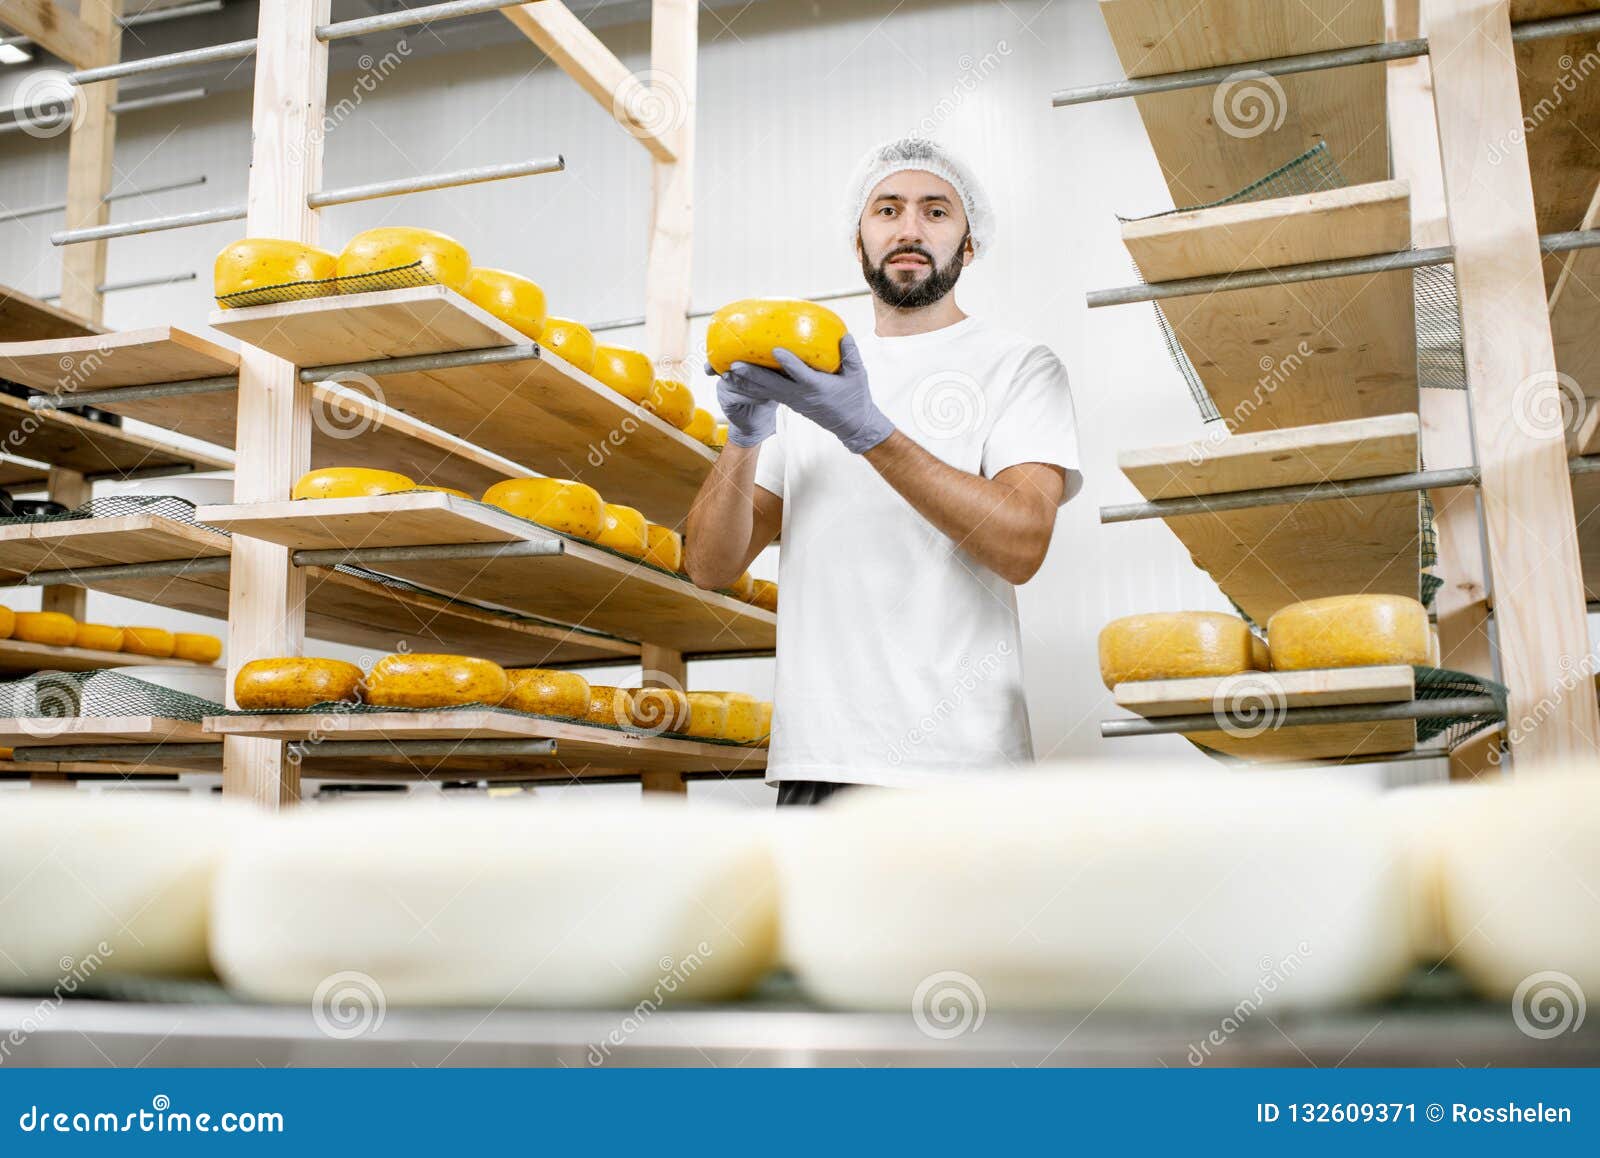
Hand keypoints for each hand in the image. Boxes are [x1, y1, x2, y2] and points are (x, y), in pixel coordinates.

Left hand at [721, 335, 894, 454]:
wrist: (852, 425)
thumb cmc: (856, 399)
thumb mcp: (858, 375)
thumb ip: (850, 355)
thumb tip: (843, 334)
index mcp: (818, 387)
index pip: (801, 374)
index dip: (788, 363)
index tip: (776, 350)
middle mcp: (802, 395)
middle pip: (773, 385)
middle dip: (753, 375)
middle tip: (734, 364)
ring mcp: (794, 400)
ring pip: (766, 391)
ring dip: (746, 383)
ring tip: (727, 372)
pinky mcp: (790, 402)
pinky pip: (768, 394)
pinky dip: (752, 388)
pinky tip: (739, 380)